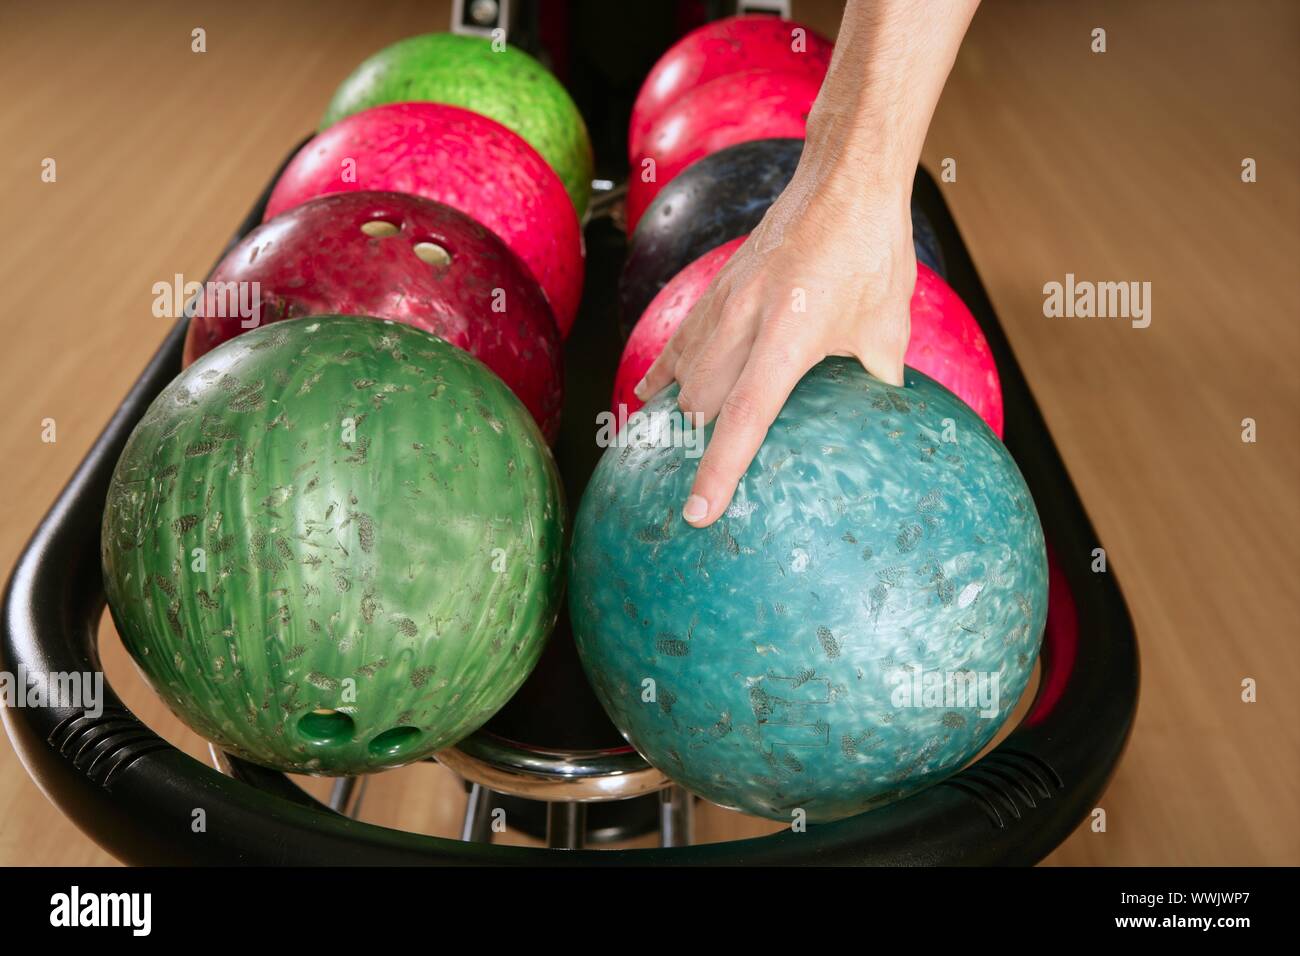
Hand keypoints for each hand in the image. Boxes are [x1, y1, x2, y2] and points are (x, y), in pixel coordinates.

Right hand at [635, 170, 916, 526]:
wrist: (842, 179)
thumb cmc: (872, 251)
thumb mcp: (888, 324)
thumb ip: (877, 378)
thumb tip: (882, 415)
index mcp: (790, 335)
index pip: (745, 418)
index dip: (719, 471)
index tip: (698, 513)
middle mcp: (746, 321)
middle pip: (699, 404)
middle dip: (694, 450)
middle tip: (697, 491)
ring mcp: (724, 303)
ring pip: (683, 375)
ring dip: (677, 418)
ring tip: (668, 455)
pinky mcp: (716, 289)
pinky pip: (678, 343)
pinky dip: (663, 374)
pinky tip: (647, 398)